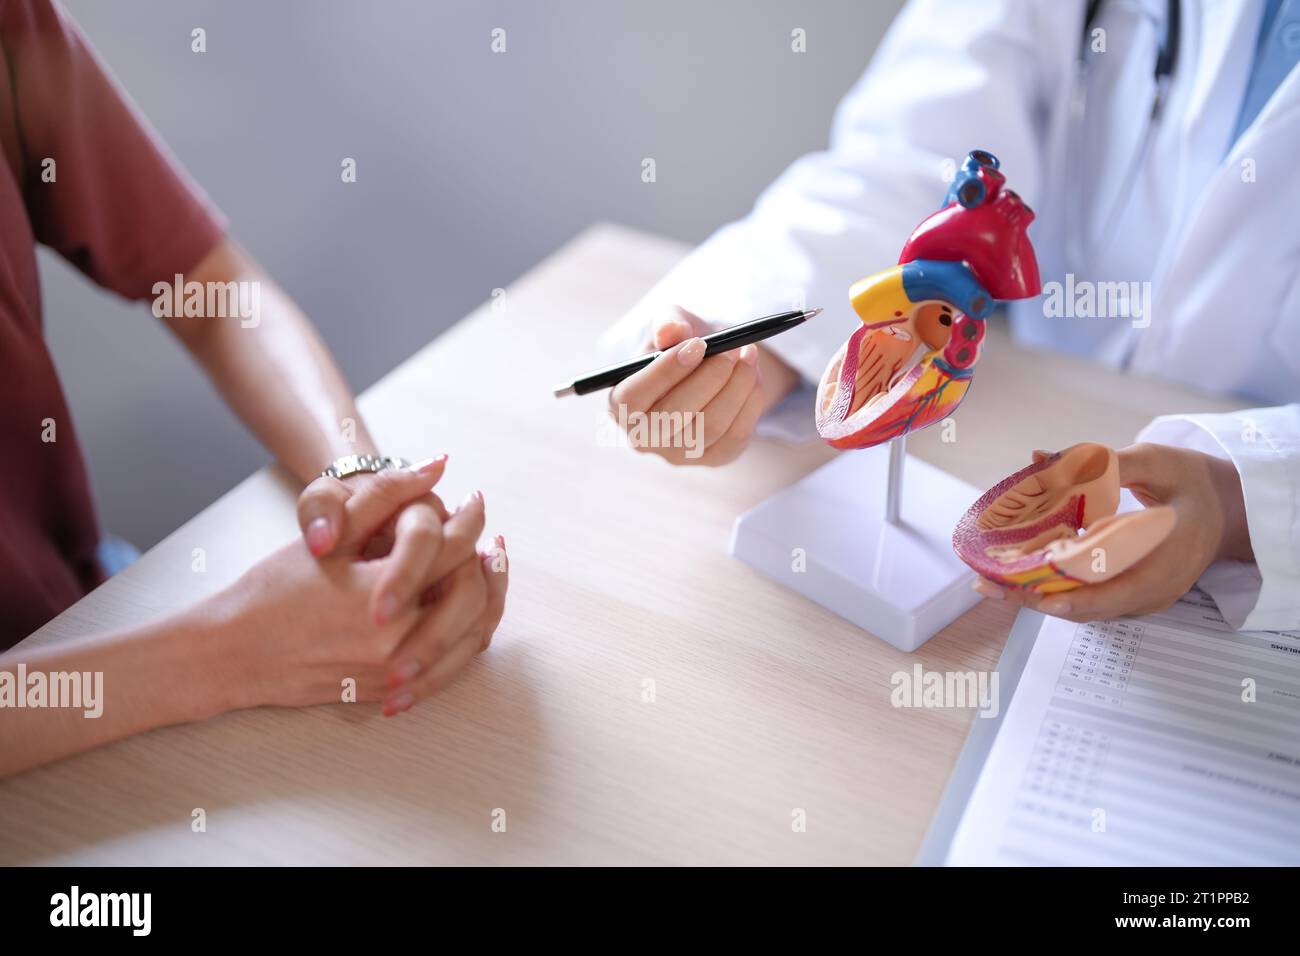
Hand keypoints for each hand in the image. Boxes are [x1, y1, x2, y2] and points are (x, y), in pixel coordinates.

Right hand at [219, 463, 507, 712]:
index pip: (452, 549)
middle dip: (488, 563)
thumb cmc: (274, 590)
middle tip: (491, 539)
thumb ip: (387, 495)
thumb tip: (438, 466)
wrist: (233, 653)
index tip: (474, 501)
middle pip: (473, 595)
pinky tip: (467, 614)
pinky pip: (450, 668)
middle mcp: (398, 638)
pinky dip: (468, 637)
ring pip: (470, 637)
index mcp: (385, 593)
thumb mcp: (332, 535)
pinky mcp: (391, 690)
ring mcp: (396, 670)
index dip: (470, 520)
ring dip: (487, 600)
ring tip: (486, 570)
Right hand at [608, 306, 768, 465]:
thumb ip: (668, 324)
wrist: (708, 367)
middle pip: (675, 415)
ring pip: (710, 426)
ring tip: (748, 355)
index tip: (698, 345)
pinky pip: (736, 436)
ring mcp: (678, 454)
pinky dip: (750, 403)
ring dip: (736, 387)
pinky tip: (753, 377)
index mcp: (620, 405)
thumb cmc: (680, 346)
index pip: (633, 398)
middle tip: (733, 348)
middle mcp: (643, 438)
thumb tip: (668, 331)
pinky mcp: (713, 459)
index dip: (665, 372)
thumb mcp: (671, 325)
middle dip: (711, 377)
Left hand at [974, 443, 1251, 621]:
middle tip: (987, 585)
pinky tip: (1016, 576)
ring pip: (1085, 607)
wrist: (1225, 510)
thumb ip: (1101, 462)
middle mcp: (1154, 590)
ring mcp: (1142, 598)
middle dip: (1036, 597)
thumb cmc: (1192, 483)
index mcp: (1169, 559)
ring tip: (990, 583)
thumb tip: (1039, 458)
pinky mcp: (1129, 596)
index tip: (1039, 597)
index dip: (1077, 597)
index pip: (1119, 590)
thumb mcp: (1156, 462)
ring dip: (1038, 596)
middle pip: (1090, 606)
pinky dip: (1054, 589)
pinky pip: (1089, 599)